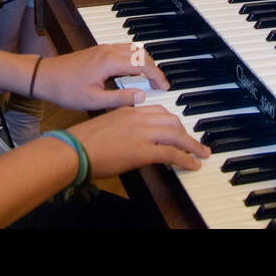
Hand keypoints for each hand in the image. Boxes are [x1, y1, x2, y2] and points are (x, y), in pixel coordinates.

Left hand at [33, 43, 170, 110]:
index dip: (157, 76)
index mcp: (109, 62)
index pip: (142, 64)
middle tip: (161, 85)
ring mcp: (103, 48)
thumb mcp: (93, 101)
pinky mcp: (99, 50)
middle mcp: (108, 50)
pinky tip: (135, 71)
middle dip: (155, 68)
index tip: (165, 87)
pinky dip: (135, 58)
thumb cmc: (65, 90)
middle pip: (141, 54)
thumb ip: (119, 99)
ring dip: (145, 62)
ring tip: (151, 79)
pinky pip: (124, 49)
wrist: (44, 76)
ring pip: (134, 49)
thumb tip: (142, 96)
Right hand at [68, 105, 209, 176]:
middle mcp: (138, 118)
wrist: (73, 149)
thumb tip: (129, 138)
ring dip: (192, 145)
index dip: (172, 121)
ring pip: (176, 134)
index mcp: (128, 110)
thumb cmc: (82, 142)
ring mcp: (142, 133)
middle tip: (194, 142)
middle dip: (185, 132)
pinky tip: (193, 164)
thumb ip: (121, 127)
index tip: (178, 128)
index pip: (158, 110)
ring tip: (201, 153)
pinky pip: (172, 153)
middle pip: (171, 120)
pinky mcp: (143, 151)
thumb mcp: (105, 127)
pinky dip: (186, 159)